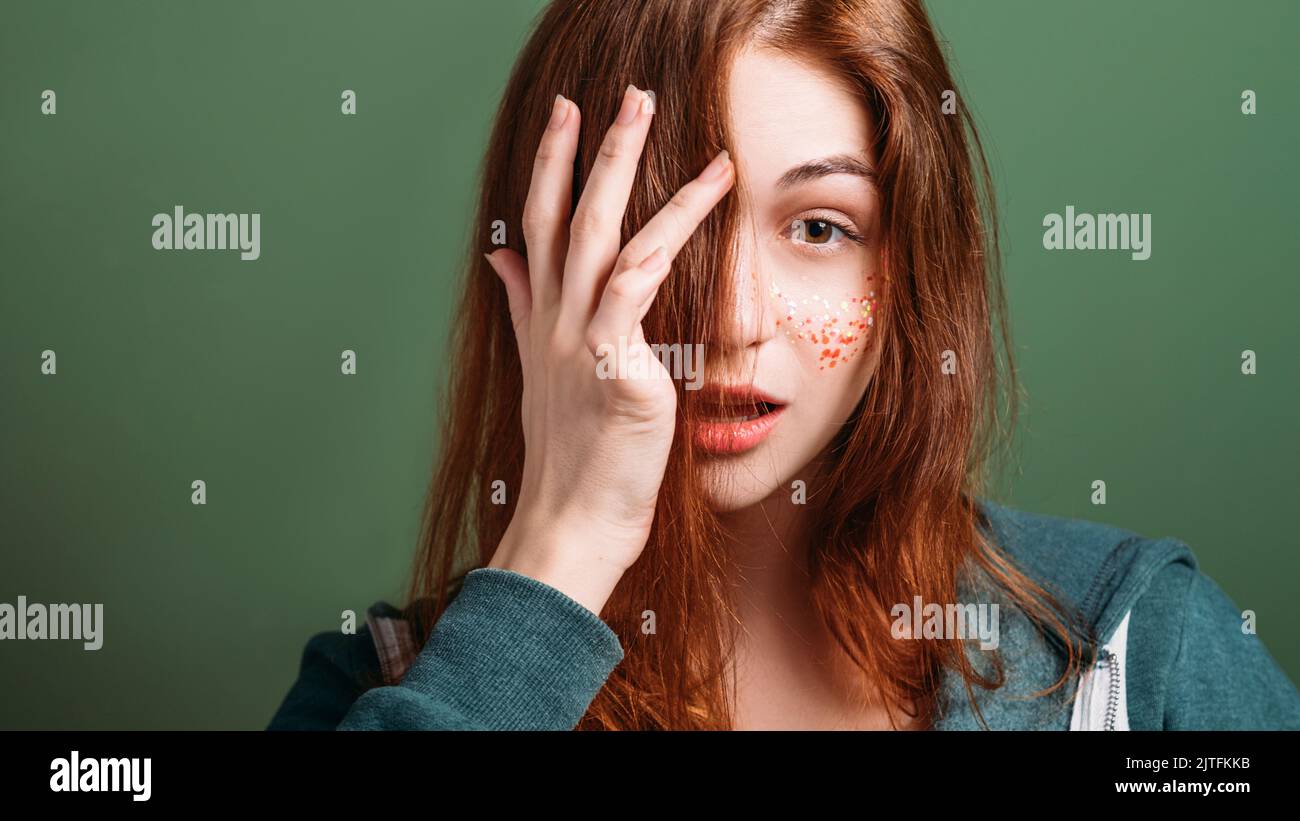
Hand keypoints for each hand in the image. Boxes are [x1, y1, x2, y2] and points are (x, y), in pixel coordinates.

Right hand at [484, 85, 734, 615]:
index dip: (549, 167)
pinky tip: (704, 196)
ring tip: (655, 118)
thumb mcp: (542, 376)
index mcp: (542, 323)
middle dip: (586, 149)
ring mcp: (578, 340)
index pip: (539, 227)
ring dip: (626, 170)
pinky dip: (665, 235)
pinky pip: (635, 282)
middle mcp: (554, 322)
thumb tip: (502, 258)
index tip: (563, 117)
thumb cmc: (571, 461)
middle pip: (564, 215)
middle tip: (615, 96)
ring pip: (596, 233)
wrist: (570, 525)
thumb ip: (524, 311)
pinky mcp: (612, 363)